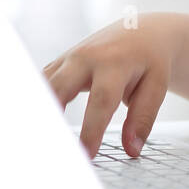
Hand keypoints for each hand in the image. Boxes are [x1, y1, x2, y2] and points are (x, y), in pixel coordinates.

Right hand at [41, 16, 176, 159]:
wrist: (141, 32)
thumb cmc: (150, 61)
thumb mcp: (156, 86)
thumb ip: (143, 118)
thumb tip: (131, 149)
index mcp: (114, 62)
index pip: (101, 100)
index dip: (92, 130)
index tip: (86, 156)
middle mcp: (87, 56)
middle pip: (60, 88)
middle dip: (51, 118)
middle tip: (50, 150)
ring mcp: (69, 58)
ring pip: (44, 85)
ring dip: (37, 110)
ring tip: (34, 142)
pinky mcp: (60, 64)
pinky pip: (42, 84)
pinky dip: (36, 102)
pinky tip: (31, 125)